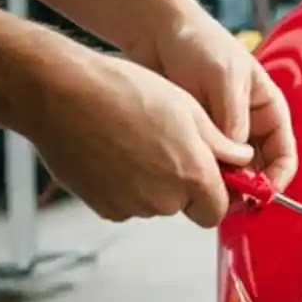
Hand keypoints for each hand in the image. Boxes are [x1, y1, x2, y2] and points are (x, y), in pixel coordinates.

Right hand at [30, 52, 253, 226]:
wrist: (59, 94)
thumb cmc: (123, 92)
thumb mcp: (186, 108)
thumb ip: (219, 143)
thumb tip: (242, 160)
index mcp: (191, 175)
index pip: (218, 210)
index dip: (216, 194)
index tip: (210, 176)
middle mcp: (163, 199)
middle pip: (184, 205)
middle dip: (181, 183)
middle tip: (164, 144)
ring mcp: (130, 206)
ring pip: (153, 203)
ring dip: (151, 181)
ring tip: (132, 141)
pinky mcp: (102, 207)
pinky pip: (124, 203)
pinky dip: (123, 185)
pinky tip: (111, 152)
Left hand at [128, 16, 296, 189]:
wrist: (158, 32)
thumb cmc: (200, 43)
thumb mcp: (225, 78)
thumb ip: (233, 118)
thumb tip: (238, 156)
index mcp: (268, 111)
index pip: (285, 155)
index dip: (277, 178)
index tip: (261, 194)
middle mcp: (250, 127)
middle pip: (260, 170)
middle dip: (249, 188)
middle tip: (230, 200)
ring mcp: (224, 135)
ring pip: (233, 172)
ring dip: (225, 185)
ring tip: (209, 189)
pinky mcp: (200, 138)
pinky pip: (207, 165)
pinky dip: (204, 175)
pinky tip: (193, 177)